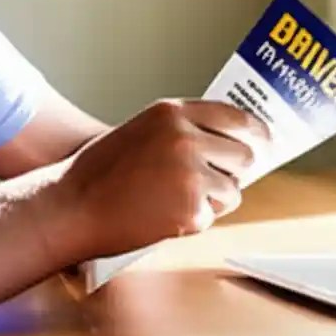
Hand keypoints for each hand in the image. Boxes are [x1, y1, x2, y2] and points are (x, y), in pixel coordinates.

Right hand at [46, 99, 271, 261]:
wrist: (70, 206)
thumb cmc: (102, 171)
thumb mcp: (144, 131)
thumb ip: (185, 130)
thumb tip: (232, 145)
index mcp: (173, 114)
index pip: (237, 118)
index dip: (255, 134)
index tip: (264, 143)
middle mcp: (186, 139)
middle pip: (244, 156)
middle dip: (234, 172)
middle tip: (212, 181)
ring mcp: (190, 175)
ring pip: (232, 192)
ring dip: (214, 200)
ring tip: (174, 200)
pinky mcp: (190, 211)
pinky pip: (211, 217)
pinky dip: (194, 221)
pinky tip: (163, 215)